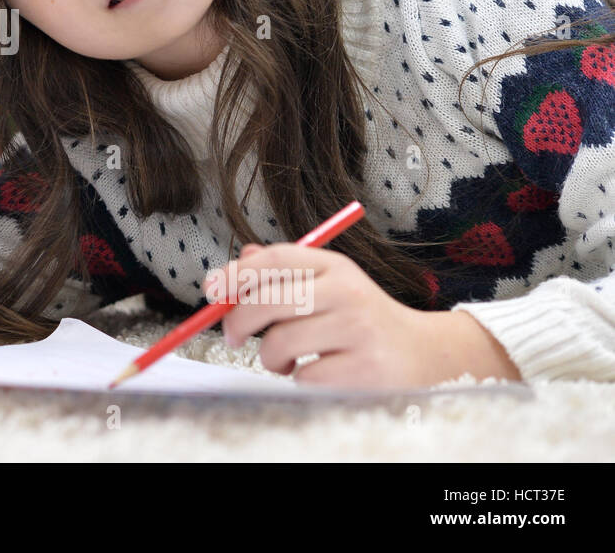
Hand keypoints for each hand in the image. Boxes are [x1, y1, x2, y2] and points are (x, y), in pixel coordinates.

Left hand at [201, 243, 522, 387]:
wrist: (426, 357)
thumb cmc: (361, 321)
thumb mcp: (329, 287)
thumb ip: (286, 274)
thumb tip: (239, 259)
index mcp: (336, 267)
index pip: (276, 258)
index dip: (237, 273)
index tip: (212, 291)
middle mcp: (348, 292)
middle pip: (267, 300)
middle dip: (237, 322)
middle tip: (233, 336)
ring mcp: (358, 331)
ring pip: (279, 342)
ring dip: (270, 358)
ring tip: (284, 360)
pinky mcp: (365, 369)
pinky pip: (303, 376)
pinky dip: (298, 379)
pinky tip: (316, 373)